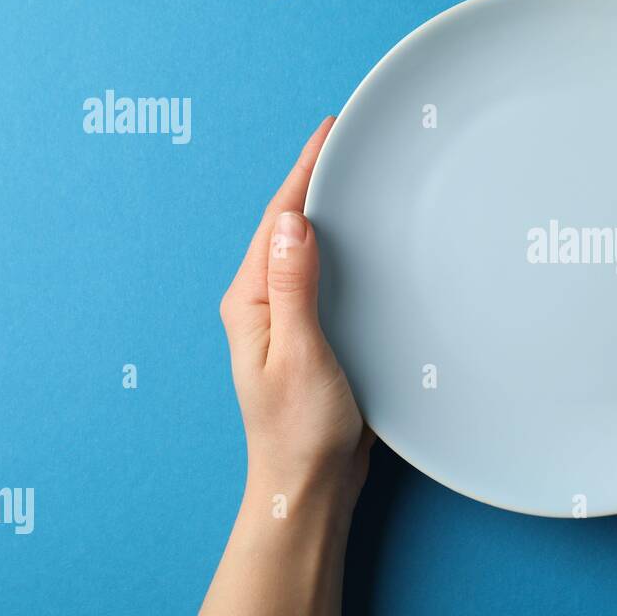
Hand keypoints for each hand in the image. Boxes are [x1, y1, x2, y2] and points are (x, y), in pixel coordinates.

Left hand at [219, 115, 372, 517]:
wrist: (308, 485)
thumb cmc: (301, 431)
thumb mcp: (299, 354)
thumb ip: (294, 287)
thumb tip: (292, 221)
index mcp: (251, 301)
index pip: (278, 220)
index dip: (304, 171)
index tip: (328, 130)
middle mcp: (263, 303)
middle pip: (289, 225)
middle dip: (315, 179)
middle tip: (347, 140)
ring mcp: (286, 319)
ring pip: (307, 249)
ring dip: (329, 210)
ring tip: (357, 175)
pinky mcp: (312, 335)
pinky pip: (325, 276)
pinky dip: (344, 248)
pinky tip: (365, 241)